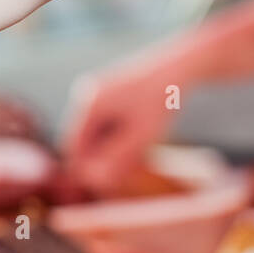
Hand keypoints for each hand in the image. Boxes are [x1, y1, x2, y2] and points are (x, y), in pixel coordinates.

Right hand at [63, 63, 175, 194]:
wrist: (179, 67)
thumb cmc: (162, 101)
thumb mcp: (141, 137)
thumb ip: (117, 160)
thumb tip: (96, 182)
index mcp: (90, 105)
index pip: (74, 147)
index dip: (85, 169)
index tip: (105, 185)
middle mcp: (87, 96)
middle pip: (81, 140)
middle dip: (98, 158)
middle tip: (125, 171)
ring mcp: (95, 93)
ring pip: (93, 133)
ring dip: (107, 148)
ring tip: (136, 151)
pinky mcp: (106, 93)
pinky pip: (102, 123)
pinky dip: (114, 135)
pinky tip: (136, 138)